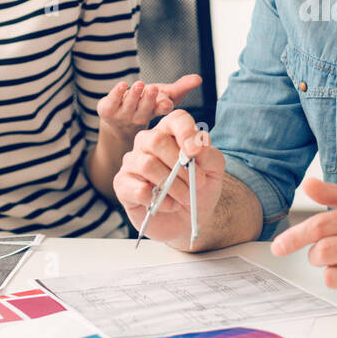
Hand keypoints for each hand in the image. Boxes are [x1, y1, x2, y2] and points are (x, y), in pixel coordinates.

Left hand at [97, 73, 201, 145]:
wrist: (119, 121)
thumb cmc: (147, 104)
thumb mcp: (166, 94)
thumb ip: (182, 87)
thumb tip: (199, 78)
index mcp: (155, 113)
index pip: (161, 111)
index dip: (163, 106)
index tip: (166, 103)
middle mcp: (140, 117)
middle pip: (144, 109)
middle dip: (148, 99)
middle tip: (152, 89)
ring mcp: (123, 115)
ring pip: (129, 105)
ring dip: (134, 95)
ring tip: (139, 85)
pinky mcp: (108, 110)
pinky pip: (112, 102)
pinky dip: (117, 93)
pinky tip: (122, 85)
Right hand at [114, 108, 223, 248]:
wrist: (189, 218)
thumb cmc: (199, 189)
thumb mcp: (214, 172)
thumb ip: (210, 155)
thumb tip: (197, 145)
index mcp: (171, 132)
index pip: (176, 119)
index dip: (186, 132)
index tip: (195, 152)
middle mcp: (147, 142)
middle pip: (156, 140)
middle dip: (180, 165)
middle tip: (197, 183)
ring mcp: (132, 162)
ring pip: (147, 164)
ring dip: (172, 185)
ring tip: (185, 197)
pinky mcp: (123, 184)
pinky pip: (137, 189)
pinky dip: (159, 200)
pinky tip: (169, 205)